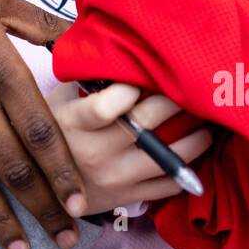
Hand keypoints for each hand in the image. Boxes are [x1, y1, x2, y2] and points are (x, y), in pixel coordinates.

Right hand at [47, 82, 212, 214]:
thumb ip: (84, 80)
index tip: (144, 74)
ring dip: (196, 136)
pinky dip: (189, 168)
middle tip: (191, 86)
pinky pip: (169, 185)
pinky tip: (196, 149)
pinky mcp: (128, 198)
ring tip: (207, 119)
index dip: (130, 88)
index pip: (106, 106)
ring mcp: (114, 179)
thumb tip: (118, 49)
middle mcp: (95, 153)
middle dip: (174, 100)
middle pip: (146, 123)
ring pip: (167, 157)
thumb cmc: (53, 132)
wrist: (42, 189)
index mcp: (73, 124)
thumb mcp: (55, 102)